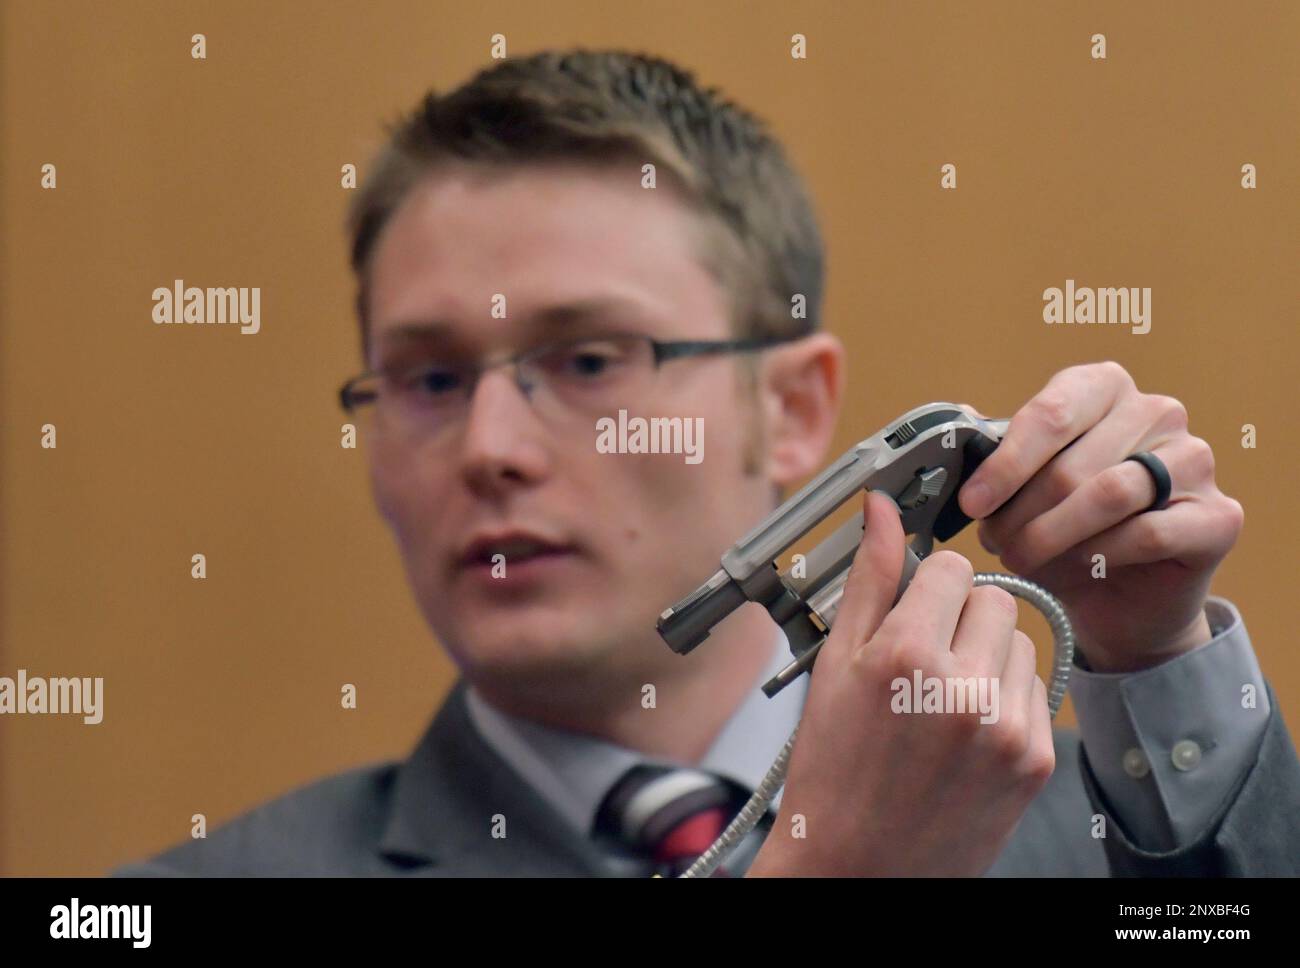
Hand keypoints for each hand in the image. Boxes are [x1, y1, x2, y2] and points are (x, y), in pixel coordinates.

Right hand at [747, 491, 1053, 876]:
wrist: (858, 869)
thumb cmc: (833, 773)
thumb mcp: (834, 668)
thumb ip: (869, 581)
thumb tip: (882, 510)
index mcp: (905, 657)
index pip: (950, 568)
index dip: (926, 586)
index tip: (910, 611)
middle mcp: (964, 690)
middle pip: (993, 598)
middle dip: (959, 616)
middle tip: (923, 658)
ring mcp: (1006, 728)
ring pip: (1020, 641)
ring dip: (988, 655)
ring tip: (943, 698)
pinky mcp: (1035, 760)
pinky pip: (1035, 691)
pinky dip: (1005, 698)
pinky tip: (964, 730)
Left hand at [956, 362, 1243, 672]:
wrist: (1118, 599)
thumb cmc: (1064, 532)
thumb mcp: (1021, 490)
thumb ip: (996, 459)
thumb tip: (957, 437)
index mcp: (1103, 388)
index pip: (1052, 413)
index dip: (1005, 464)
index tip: (972, 504)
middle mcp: (1156, 412)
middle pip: (1072, 462)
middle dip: (1021, 512)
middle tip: (996, 544)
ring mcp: (1194, 460)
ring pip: (1108, 494)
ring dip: (1052, 536)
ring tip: (1023, 559)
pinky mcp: (1218, 515)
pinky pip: (1146, 533)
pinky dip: (1099, 557)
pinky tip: (1076, 570)